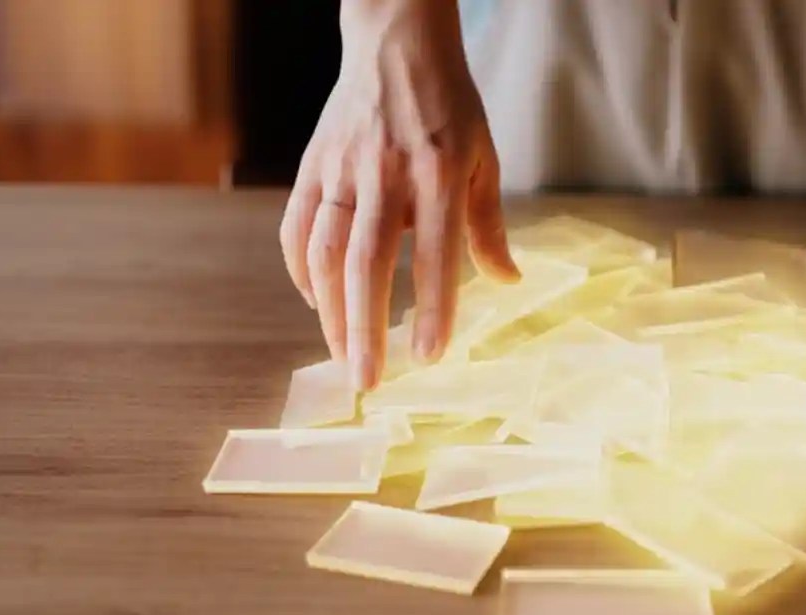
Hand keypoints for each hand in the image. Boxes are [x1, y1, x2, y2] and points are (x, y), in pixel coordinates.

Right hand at [280, 0, 518, 389]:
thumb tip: (507, 281)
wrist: (396, 43)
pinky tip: (317, 302)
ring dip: (330, 312)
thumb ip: (488, 225)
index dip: (432, 307)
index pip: (436, 253)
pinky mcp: (313, 165)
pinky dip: (303, 272)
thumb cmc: (449, 106)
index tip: (429, 355)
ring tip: (342, 355)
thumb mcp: (484, 157)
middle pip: (368, 263)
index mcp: (440, 172)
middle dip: (364, 328)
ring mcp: (343, 169)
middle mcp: (387, 173)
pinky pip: (298, 228)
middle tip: (367, 381)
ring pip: (326, 252)